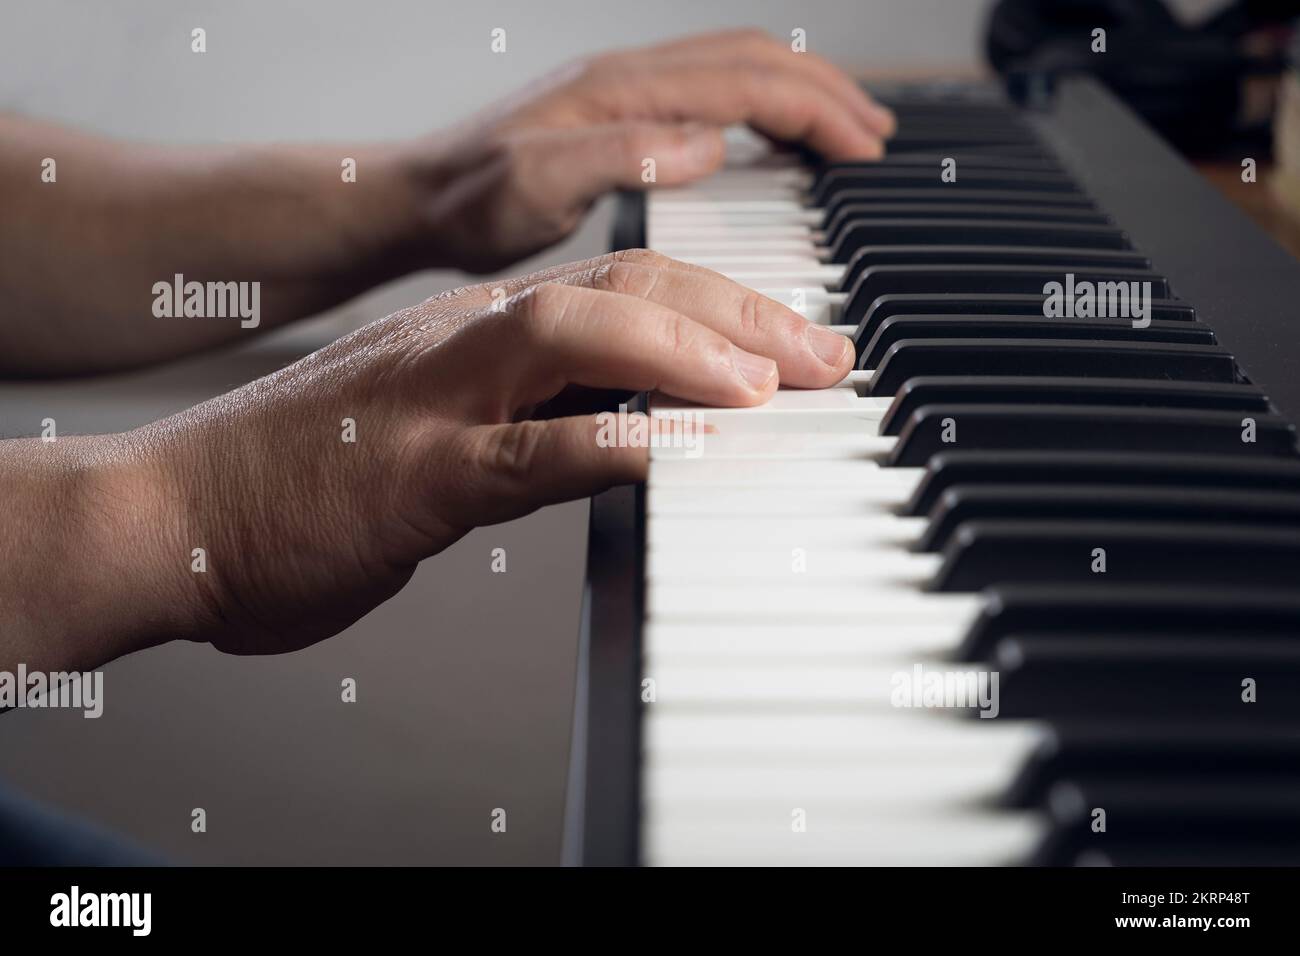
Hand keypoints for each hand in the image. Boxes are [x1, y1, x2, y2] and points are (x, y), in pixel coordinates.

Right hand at [13, 251, 852, 667]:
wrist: (177, 511)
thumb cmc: (307, 478)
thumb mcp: (440, 430)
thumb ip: (528, 419)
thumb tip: (628, 434)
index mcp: (478, 334)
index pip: (626, 287)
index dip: (728, 307)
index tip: (802, 342)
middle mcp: (466, 345)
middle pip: (626, 288)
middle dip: (741, 314)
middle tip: (827, 356)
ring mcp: (435, 401)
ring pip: (573, 333)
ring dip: (684, 351)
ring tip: (768, 383)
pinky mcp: (408, 478)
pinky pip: (521, 451)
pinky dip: (605, 443)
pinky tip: (674, 451)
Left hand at [410, 29, 894, 271]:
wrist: (420, 198)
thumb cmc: (470, 197)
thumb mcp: (536, 184)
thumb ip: (622, 159)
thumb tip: (708, 147)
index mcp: (625, 91)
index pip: (747, 84)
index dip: (816, 111)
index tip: (865, 149)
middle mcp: (633, 81)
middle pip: (756, 63)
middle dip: (828, 93)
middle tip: (877, 136)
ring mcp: (629, 95)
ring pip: (739, 72)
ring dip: (802, 95)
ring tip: (847, 130)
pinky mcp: (622, 120)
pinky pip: (712, 98)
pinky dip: (761, 112)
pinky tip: (773, 143)